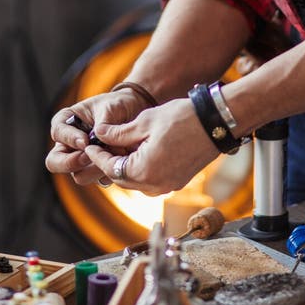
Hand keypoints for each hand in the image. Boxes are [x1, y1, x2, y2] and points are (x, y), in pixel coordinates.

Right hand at [45, 88, 145, 185]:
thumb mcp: (110, 106)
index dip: (69, 138)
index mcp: (66, 122)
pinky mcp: (97, 170)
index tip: (85, 141)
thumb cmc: (118, 104)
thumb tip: (95, 139)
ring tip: (112, 156)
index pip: (57, 132)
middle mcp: (70, 143)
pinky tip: (120, 161)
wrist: (135, 113)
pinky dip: (109, 173)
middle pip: (54, 162)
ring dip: (94, 169)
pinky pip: (98, 179)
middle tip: (89, 156)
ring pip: (78, 175)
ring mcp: (82, 160)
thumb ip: (102, 122)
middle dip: (70, 162)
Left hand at [84, 98, 219, 194]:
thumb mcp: (145, 121)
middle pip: (122, 178)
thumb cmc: (182, 119)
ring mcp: (168, 186)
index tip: (89, 145)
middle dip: (110, 162)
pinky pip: (151, 180)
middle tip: (100, 146)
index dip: (98, 156)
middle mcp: (155, 185)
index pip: (111, 168)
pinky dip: (141, 168)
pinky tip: (138, 152)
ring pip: (136, 181)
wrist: (215, 123)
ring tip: (118, 147)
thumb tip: (100, 133)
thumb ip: (119, 132)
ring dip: (125, 166)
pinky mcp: (177, 182)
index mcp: (144, 171)